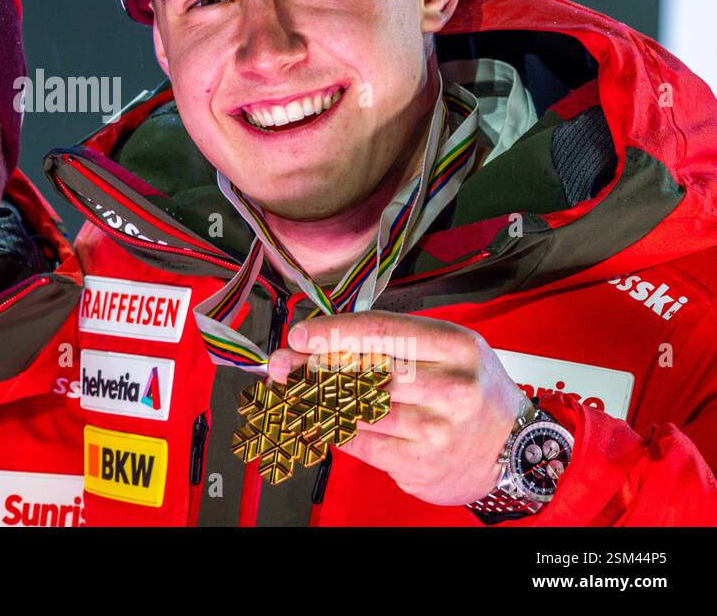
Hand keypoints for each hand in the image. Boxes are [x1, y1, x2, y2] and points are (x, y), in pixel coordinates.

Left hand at [267, 310, 528, 505]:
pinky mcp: (419, 463)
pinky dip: (332, 428)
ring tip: (293, 389)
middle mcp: (448, 386)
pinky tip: (317, 418)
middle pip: (361, 371)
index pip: (380, 332)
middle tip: (283, 364)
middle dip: (312, 367)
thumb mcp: (447, 348)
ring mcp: (433, 429)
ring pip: (354, 409)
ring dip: (315, 399)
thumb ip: (393, 338)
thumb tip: (324, 336)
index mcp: (453, 346)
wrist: (513, 449)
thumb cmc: (472, 389)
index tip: (300, 335)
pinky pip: (359, 443)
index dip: (332, 332)